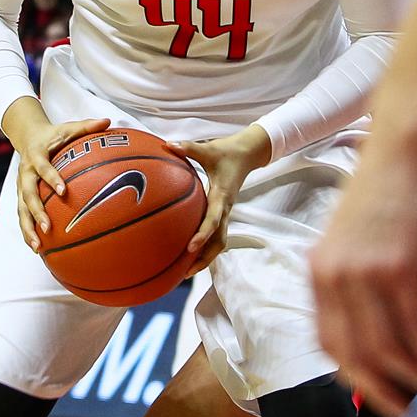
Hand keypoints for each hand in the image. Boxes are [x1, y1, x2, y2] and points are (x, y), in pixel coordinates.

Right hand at [10, 112, 111, 253]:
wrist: (27, 137)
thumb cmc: (54, 135)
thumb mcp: (69, 127)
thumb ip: (87, 126)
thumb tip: (108, 121)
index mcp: (36, 156)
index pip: (43, 168)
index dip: (51, 178)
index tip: (63, 191)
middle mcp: (25, 173)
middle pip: (27, 195)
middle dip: (36, 212)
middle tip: (48, 227)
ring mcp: (21, 187)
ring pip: (21, 210)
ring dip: (28, 228)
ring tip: (38, 246)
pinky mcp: (21, 197)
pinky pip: (23, 216)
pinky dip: (28, 232)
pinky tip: (37, 248)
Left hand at [166, 125, 271, 274]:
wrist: (248, 153)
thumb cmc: (227, 152)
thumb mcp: (208, 149)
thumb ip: (188, 148)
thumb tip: (168, 145)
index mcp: (222, 196)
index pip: (213, 220)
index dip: (202, 235)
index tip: (189, 247)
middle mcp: (225, 209)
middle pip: (218, 241)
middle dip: (204, 258)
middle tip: (185, 272)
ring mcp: (225, 213)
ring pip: (218, 242)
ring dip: (205, 257)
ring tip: (185, 272)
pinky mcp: (222, 213)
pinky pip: (215, 234)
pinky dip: (204, 246)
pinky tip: (187, 253)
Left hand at [310, 129, 416, 416]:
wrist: (402, 148)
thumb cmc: (383, 190)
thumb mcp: (350, 238)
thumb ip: (351, 281)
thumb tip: (372, 327)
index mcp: (316, 271)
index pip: (325, 341)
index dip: (348, 373)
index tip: (369, 388)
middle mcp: (334, 278)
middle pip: (353, 354)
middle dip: (379, 390)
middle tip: (402, 411)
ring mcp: (366, 275)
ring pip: (385, 348)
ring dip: (410, 376)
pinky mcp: (401, 269)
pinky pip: (414, 327)